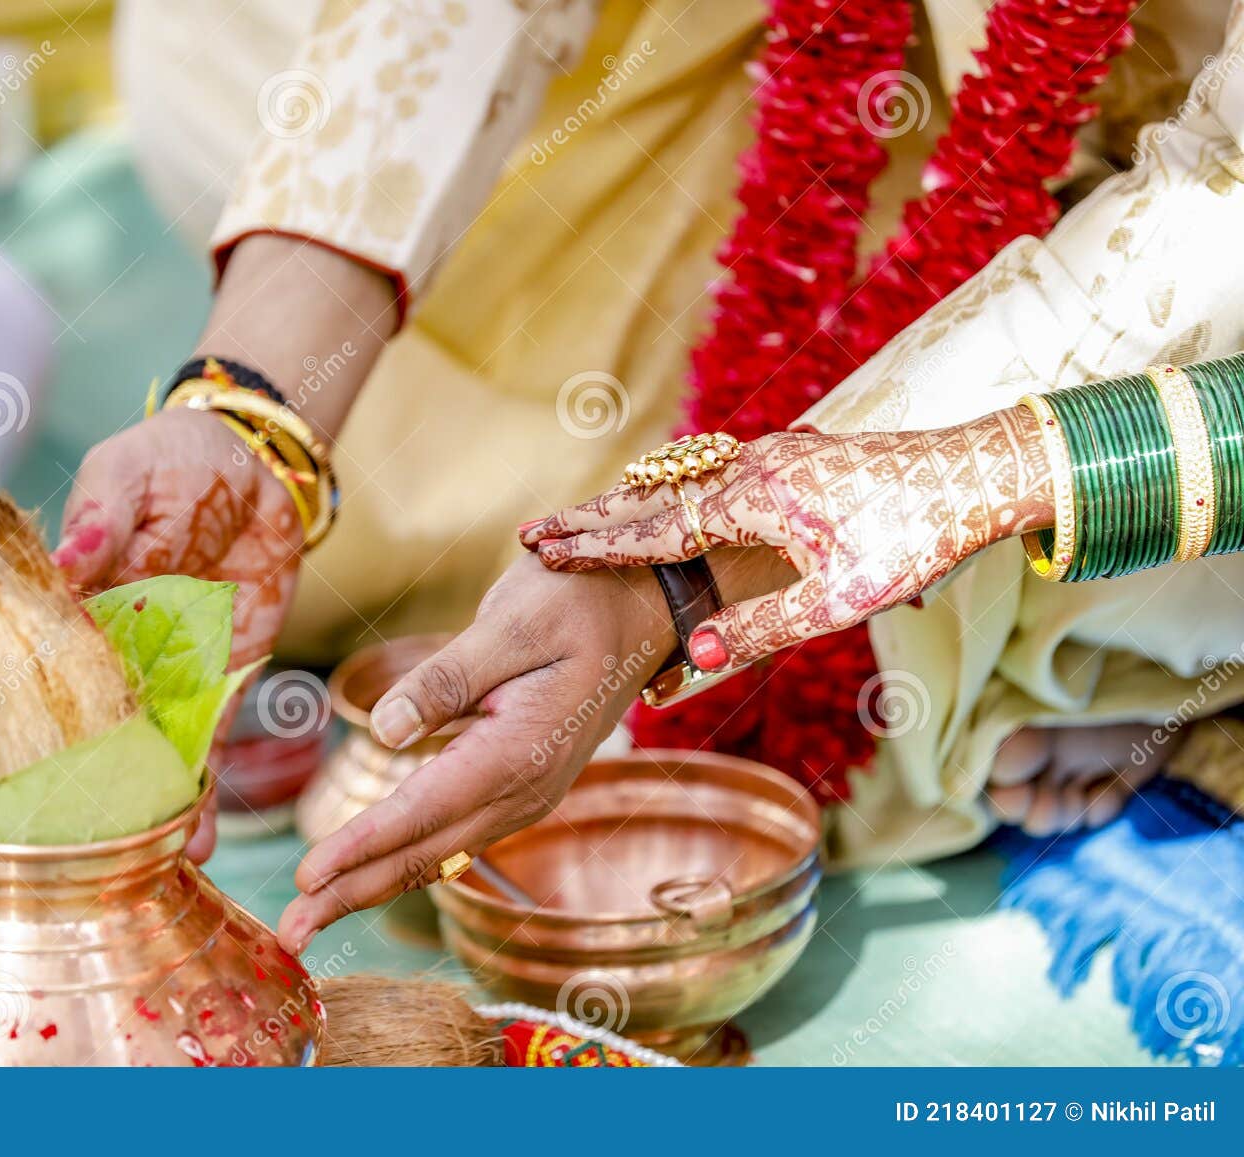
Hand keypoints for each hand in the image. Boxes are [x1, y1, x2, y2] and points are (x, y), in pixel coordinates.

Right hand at [55, 407, 301, 860]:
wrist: (256, 465)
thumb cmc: (174, 459)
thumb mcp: (130, 473)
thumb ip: (104, 518)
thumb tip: (65, 561)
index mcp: (72, 598)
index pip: (37, 663)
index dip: (20, 717)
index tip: (2, 779)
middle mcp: (110, 646)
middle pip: (88, 723)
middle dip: (79, 787)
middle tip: (70, 856)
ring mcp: (165, 667)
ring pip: (145, 746)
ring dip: (144, 805)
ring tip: (137, 872)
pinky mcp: (220, 675)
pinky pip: (208, 737)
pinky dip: (203, 786)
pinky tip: (194, 842)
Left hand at [276, 554, 676, 952]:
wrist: (638, 607)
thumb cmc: (575, 602)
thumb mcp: (511, 623)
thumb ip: (446, 679)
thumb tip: (384, 730)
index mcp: (521, 751)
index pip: (425, 809)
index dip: (362, 845)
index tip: (307, 877)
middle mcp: (524, 789)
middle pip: (424, 852)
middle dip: (352, 892)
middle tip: (289, 934)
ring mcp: (524, 796)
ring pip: (436, 854)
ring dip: (371, 886)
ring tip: (310, 919)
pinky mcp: (516, 788)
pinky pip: (452, 837)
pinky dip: (403, 861)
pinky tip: (365, 878)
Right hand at [523, 408, 1053, 673]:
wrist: (980, 473)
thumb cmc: (917, 538)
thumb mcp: (843, 599)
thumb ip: (764, 628)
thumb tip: (694, 656)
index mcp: (757, 499)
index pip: (658, 530)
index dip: (597, 546)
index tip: (542, 552)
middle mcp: (755, 466)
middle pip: (654, 495)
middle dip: (593, 517)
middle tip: (534, 534)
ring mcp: (774, 455)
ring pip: (681, 479)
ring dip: (629, 502)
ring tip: (582, 523)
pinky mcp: (794, 456)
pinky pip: (712, 472)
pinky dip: (671, 491)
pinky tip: (666, 501)